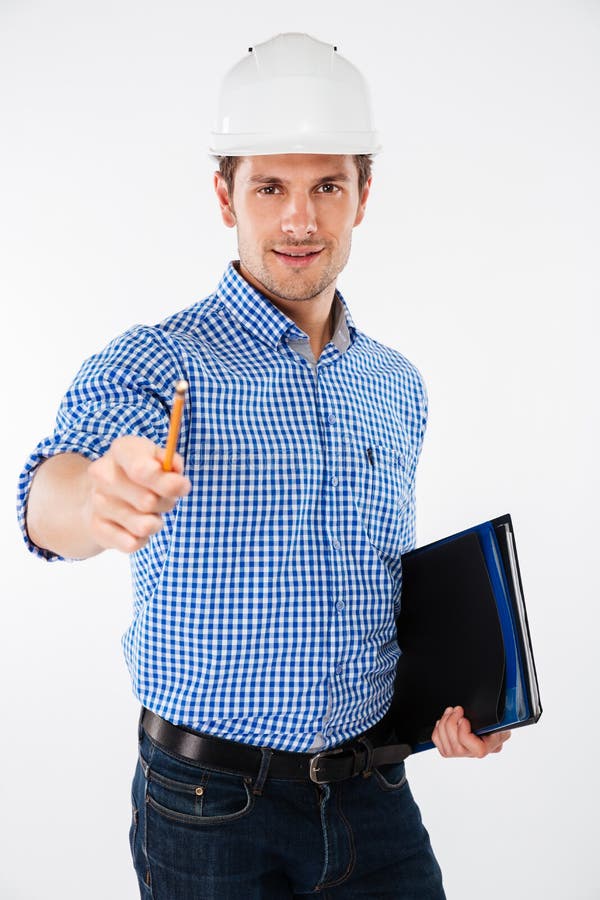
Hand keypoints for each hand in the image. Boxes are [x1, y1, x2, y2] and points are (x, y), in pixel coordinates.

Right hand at [85, 435, 191, 552]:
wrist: (101, 494)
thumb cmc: (139, 475)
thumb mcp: (157, 459)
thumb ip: (172, 463)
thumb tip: (176, 473)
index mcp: (122, 450)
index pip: (142, 470)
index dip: (167, 482)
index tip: (182, 485)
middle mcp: (103, 474)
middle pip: (149, 501)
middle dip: (166, 503)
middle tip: (163, 499)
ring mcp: (97, 502)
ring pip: (143, 525)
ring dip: (155, 522)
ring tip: (149, 513)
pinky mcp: (96, 528)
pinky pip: (132, 543)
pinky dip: (141, 538)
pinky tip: (134, 527)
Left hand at [431, 706, 511, 758]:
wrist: (489, 726)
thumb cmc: (496, 722)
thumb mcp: (503, 719)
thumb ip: (506, 718)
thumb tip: (508, 716)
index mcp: (489, 747)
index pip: (476, 750)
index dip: (465, 734)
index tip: (464, 718)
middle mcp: (474, 753)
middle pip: (456, 747)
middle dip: (452, 723)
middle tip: (456, 710)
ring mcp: (462, 753)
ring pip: (446, 745)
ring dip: (444, 724)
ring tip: (451, 711)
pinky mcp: (450, 749)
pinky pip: (439, 743)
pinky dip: (438, 730)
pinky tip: (444, 720)